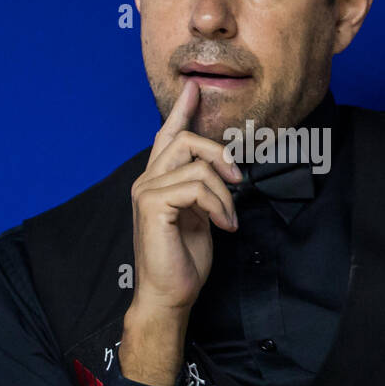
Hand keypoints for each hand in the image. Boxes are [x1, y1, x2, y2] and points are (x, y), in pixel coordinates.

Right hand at [128, 77, 242, 314]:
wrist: (169, 295)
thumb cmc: (183, 260)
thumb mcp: (199, 216)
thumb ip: (200, 190)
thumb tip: (220, 172)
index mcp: (156, 181)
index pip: (167, 137)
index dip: (182, 111)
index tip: (195, 90)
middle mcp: (146, 180)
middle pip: (185, 140)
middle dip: (219, 154)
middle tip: (238, 180)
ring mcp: (146, 190)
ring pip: (197, 165)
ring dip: (224, 194)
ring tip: (228, 220)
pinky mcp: (152, 203)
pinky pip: (196, 186)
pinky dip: (218, 205)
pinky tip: (223, 226)